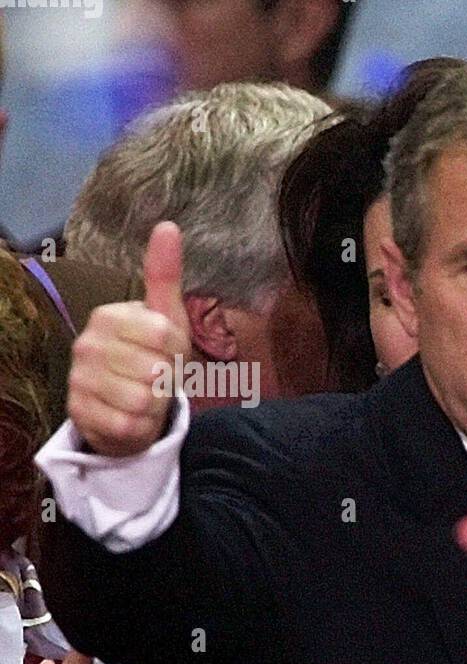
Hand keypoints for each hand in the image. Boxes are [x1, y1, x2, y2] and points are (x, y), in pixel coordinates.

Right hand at [66, 221, 189, 456]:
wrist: (126, 407)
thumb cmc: (151, 358)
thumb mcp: (167, 319)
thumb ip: (165, 276)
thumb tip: (168, 226)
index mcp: (108, 316)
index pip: (166, 335)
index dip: (178, 351)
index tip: (167, 353)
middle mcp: (87, 344)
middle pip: (157, 370)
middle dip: (168, 382)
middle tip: (156, 379)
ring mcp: (79, 379)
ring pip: (144, 400)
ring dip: (155, 405)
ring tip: (145, 398)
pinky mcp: (79, 413)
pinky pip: (129, 424)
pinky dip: (139, 425)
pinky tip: (130, 416)